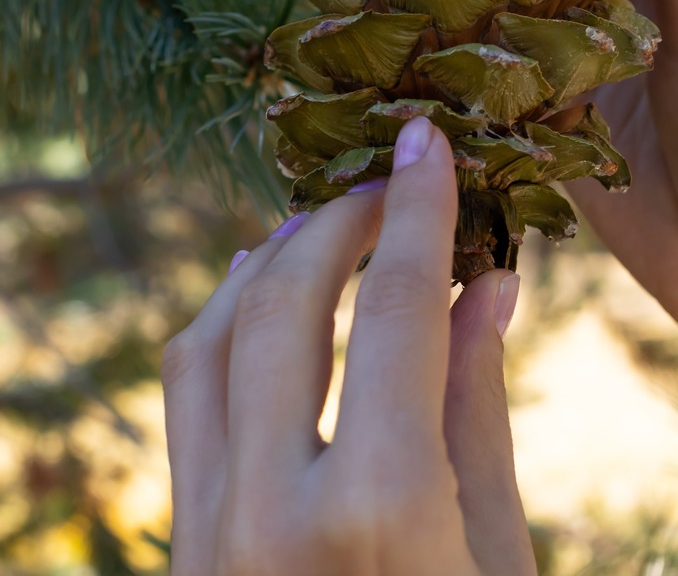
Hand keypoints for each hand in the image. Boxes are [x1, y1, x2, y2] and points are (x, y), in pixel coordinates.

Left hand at [163, 118, 534, 574]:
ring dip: (262, 270)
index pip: (397, 314)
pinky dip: (220, 336)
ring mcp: (208, 533)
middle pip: (282, 310)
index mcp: (379, 507)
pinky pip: (185, 412)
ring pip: (205, 349)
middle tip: (381, 188)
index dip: (416, 214)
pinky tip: (257, 304)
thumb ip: (476, 408)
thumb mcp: (496, 551)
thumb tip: (486, 283)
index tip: (425, 143)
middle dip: (334, 225)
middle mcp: (272, 510)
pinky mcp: (181, 552)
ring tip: (315, 229)